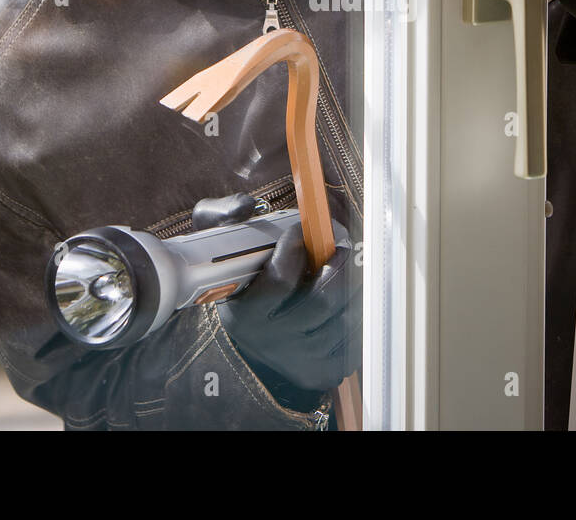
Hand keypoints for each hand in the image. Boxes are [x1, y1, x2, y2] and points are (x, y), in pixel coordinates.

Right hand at [191, 194, 360, 392]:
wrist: (250, 348)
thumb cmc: (240, 288)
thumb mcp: (219, 250)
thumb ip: (222, 218)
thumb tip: (246, 205)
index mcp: (246, 316)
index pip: (280, 280)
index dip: (295, 247)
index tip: (300, 229)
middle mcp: (275, 343)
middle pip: (323, 300)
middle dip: (338, 265)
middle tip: (340, 244)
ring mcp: (304, 360)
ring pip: (346, 314)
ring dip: (351, 284)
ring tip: (343, 265)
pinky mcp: (327, 369)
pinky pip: (356, 332)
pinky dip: (355, 308)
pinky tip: (344, 295)